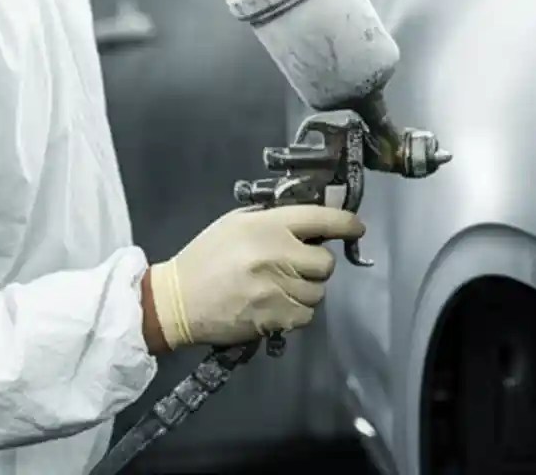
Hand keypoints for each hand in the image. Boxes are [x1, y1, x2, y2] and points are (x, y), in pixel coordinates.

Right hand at [143, 206, 364, 350]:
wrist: (177, 301)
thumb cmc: (206, 257)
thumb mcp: (235, 223)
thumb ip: (272, 219)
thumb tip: (310, 222)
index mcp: (268, 225)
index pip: (322, 219)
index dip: (346, 223)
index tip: (357, 227)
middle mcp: (278, 254)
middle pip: (325, 262)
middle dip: (315, 265)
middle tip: (295, 266)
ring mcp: (278, 288)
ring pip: (318, 292)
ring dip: (305, 291)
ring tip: (279, 288)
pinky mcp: (275, 317)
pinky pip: (306, 315)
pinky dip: (296, 313)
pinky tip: (275, 307)